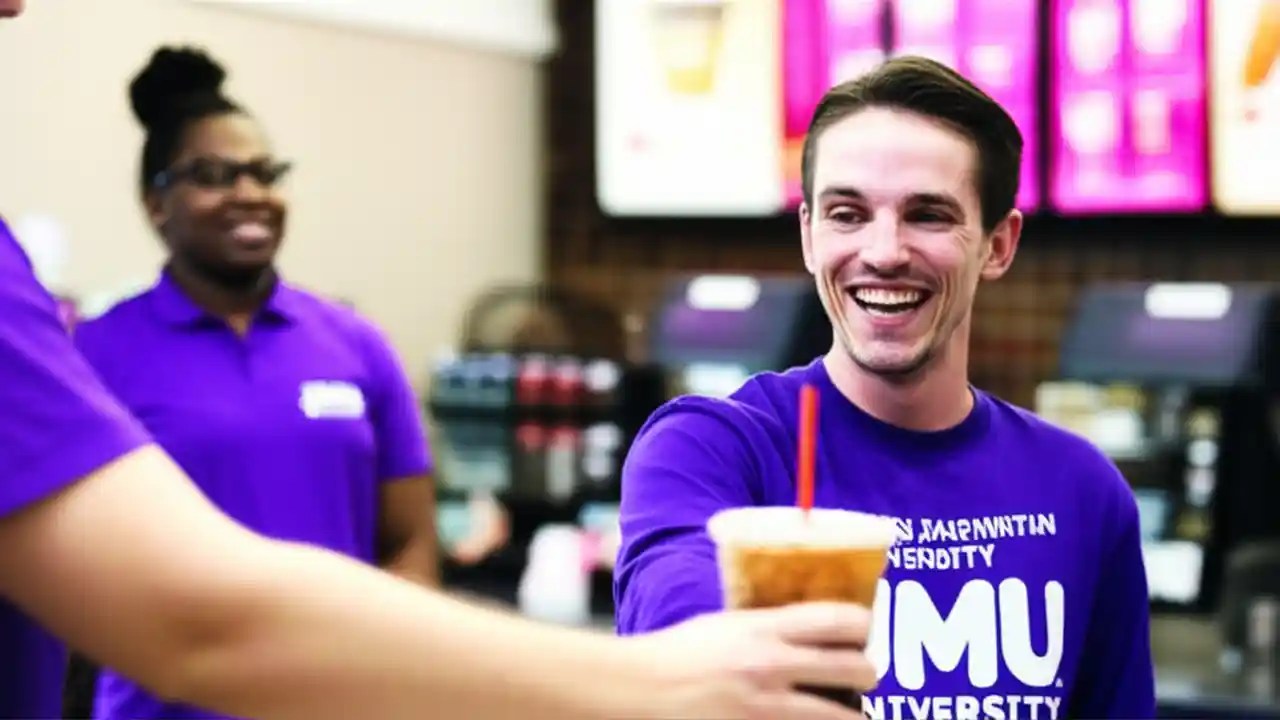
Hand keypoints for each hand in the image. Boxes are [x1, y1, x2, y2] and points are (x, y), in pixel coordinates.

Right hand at [629, 602, 876, 718]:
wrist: (641, 690)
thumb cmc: (678, 654)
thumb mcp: (726, 624)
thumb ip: (767, 625)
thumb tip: (806, 627)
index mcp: (764, 628)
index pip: (839, 619)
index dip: (865, 625)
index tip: (865, 632)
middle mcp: (772, 665)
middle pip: (855, 668)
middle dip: (868, 674)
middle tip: (863, 677)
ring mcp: (767, 708)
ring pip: (842, 716)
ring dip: (853, 716)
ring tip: (851, 714)